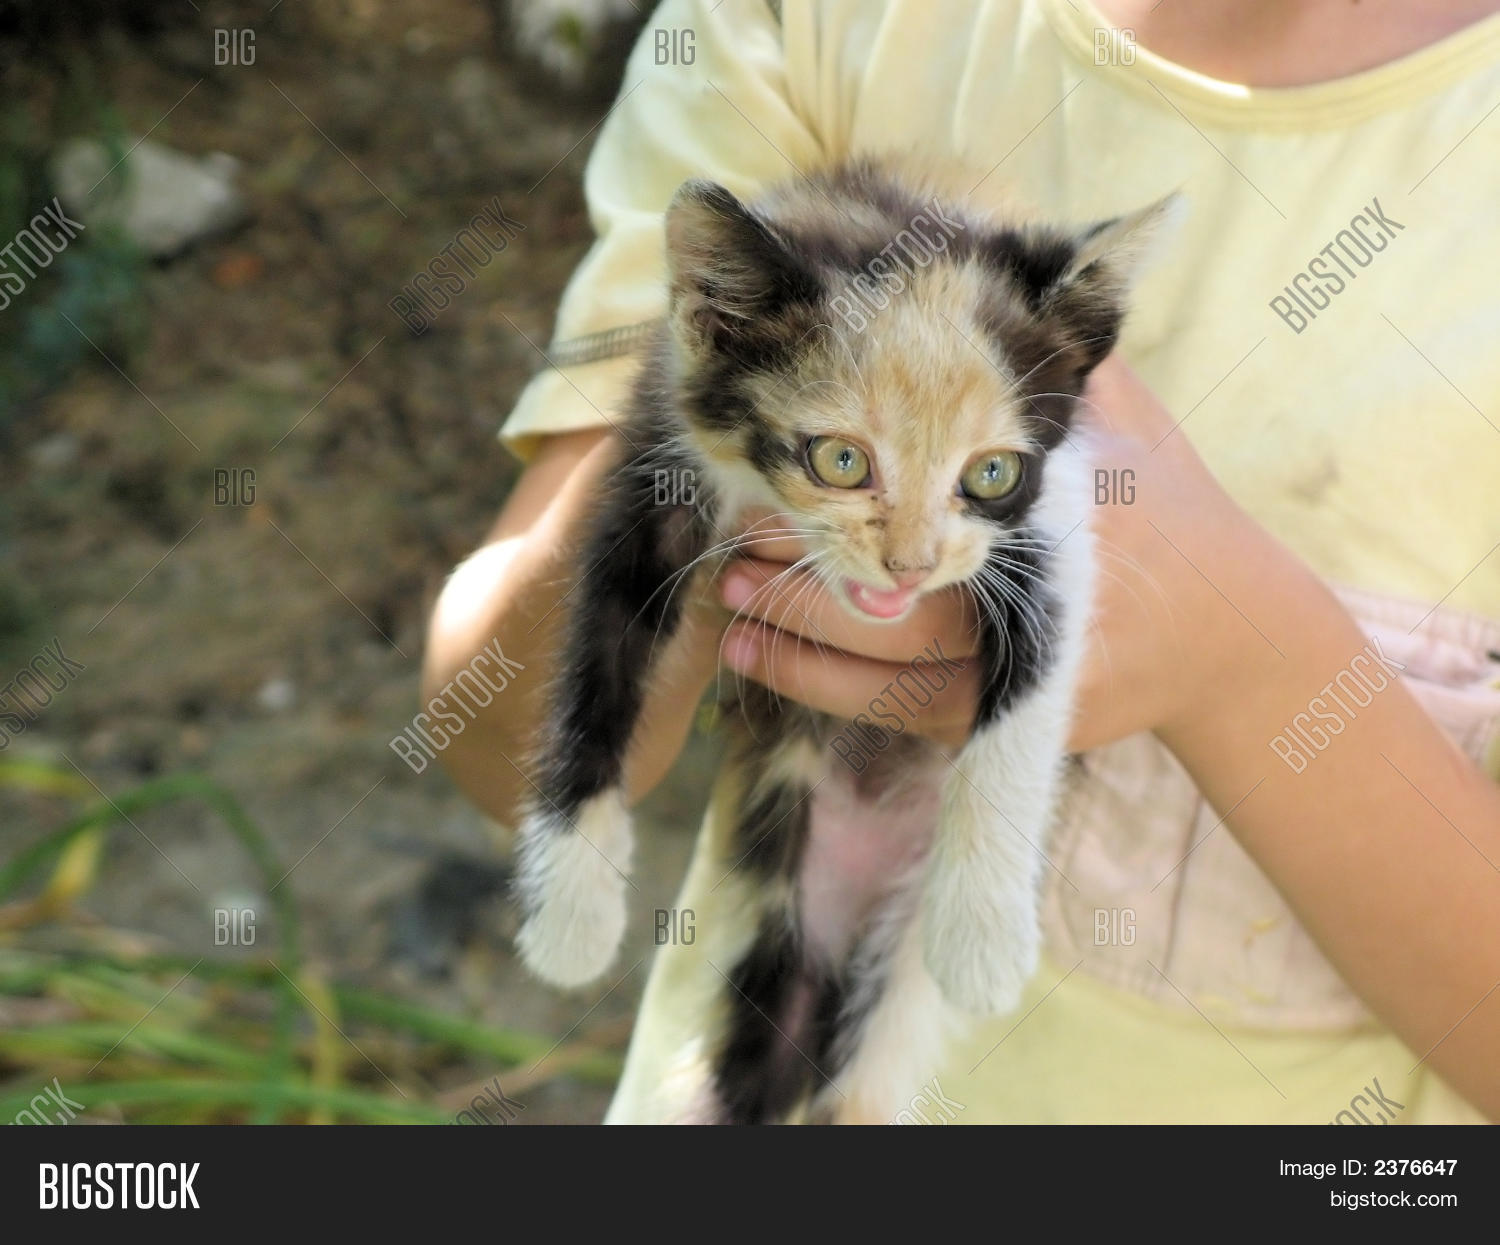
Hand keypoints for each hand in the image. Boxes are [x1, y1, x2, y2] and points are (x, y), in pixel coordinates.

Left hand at [713, 354, 1270, 753]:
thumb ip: (1056, 350)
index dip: (857, 471)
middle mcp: (1045, 586)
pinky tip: (754, 655)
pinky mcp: (1003, 716)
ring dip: (793, 629)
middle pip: (902, 581)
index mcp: (1063, 502)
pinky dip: (816, 684)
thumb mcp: (1125, 415)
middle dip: (809, 560)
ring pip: (886, 657)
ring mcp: (1025, 662)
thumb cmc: (1164, 505)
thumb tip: (982, 260)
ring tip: (727, 599)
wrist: (1228, 638)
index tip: (787, 452)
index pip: (943, 477)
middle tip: (737, 540)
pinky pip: (891, 709)